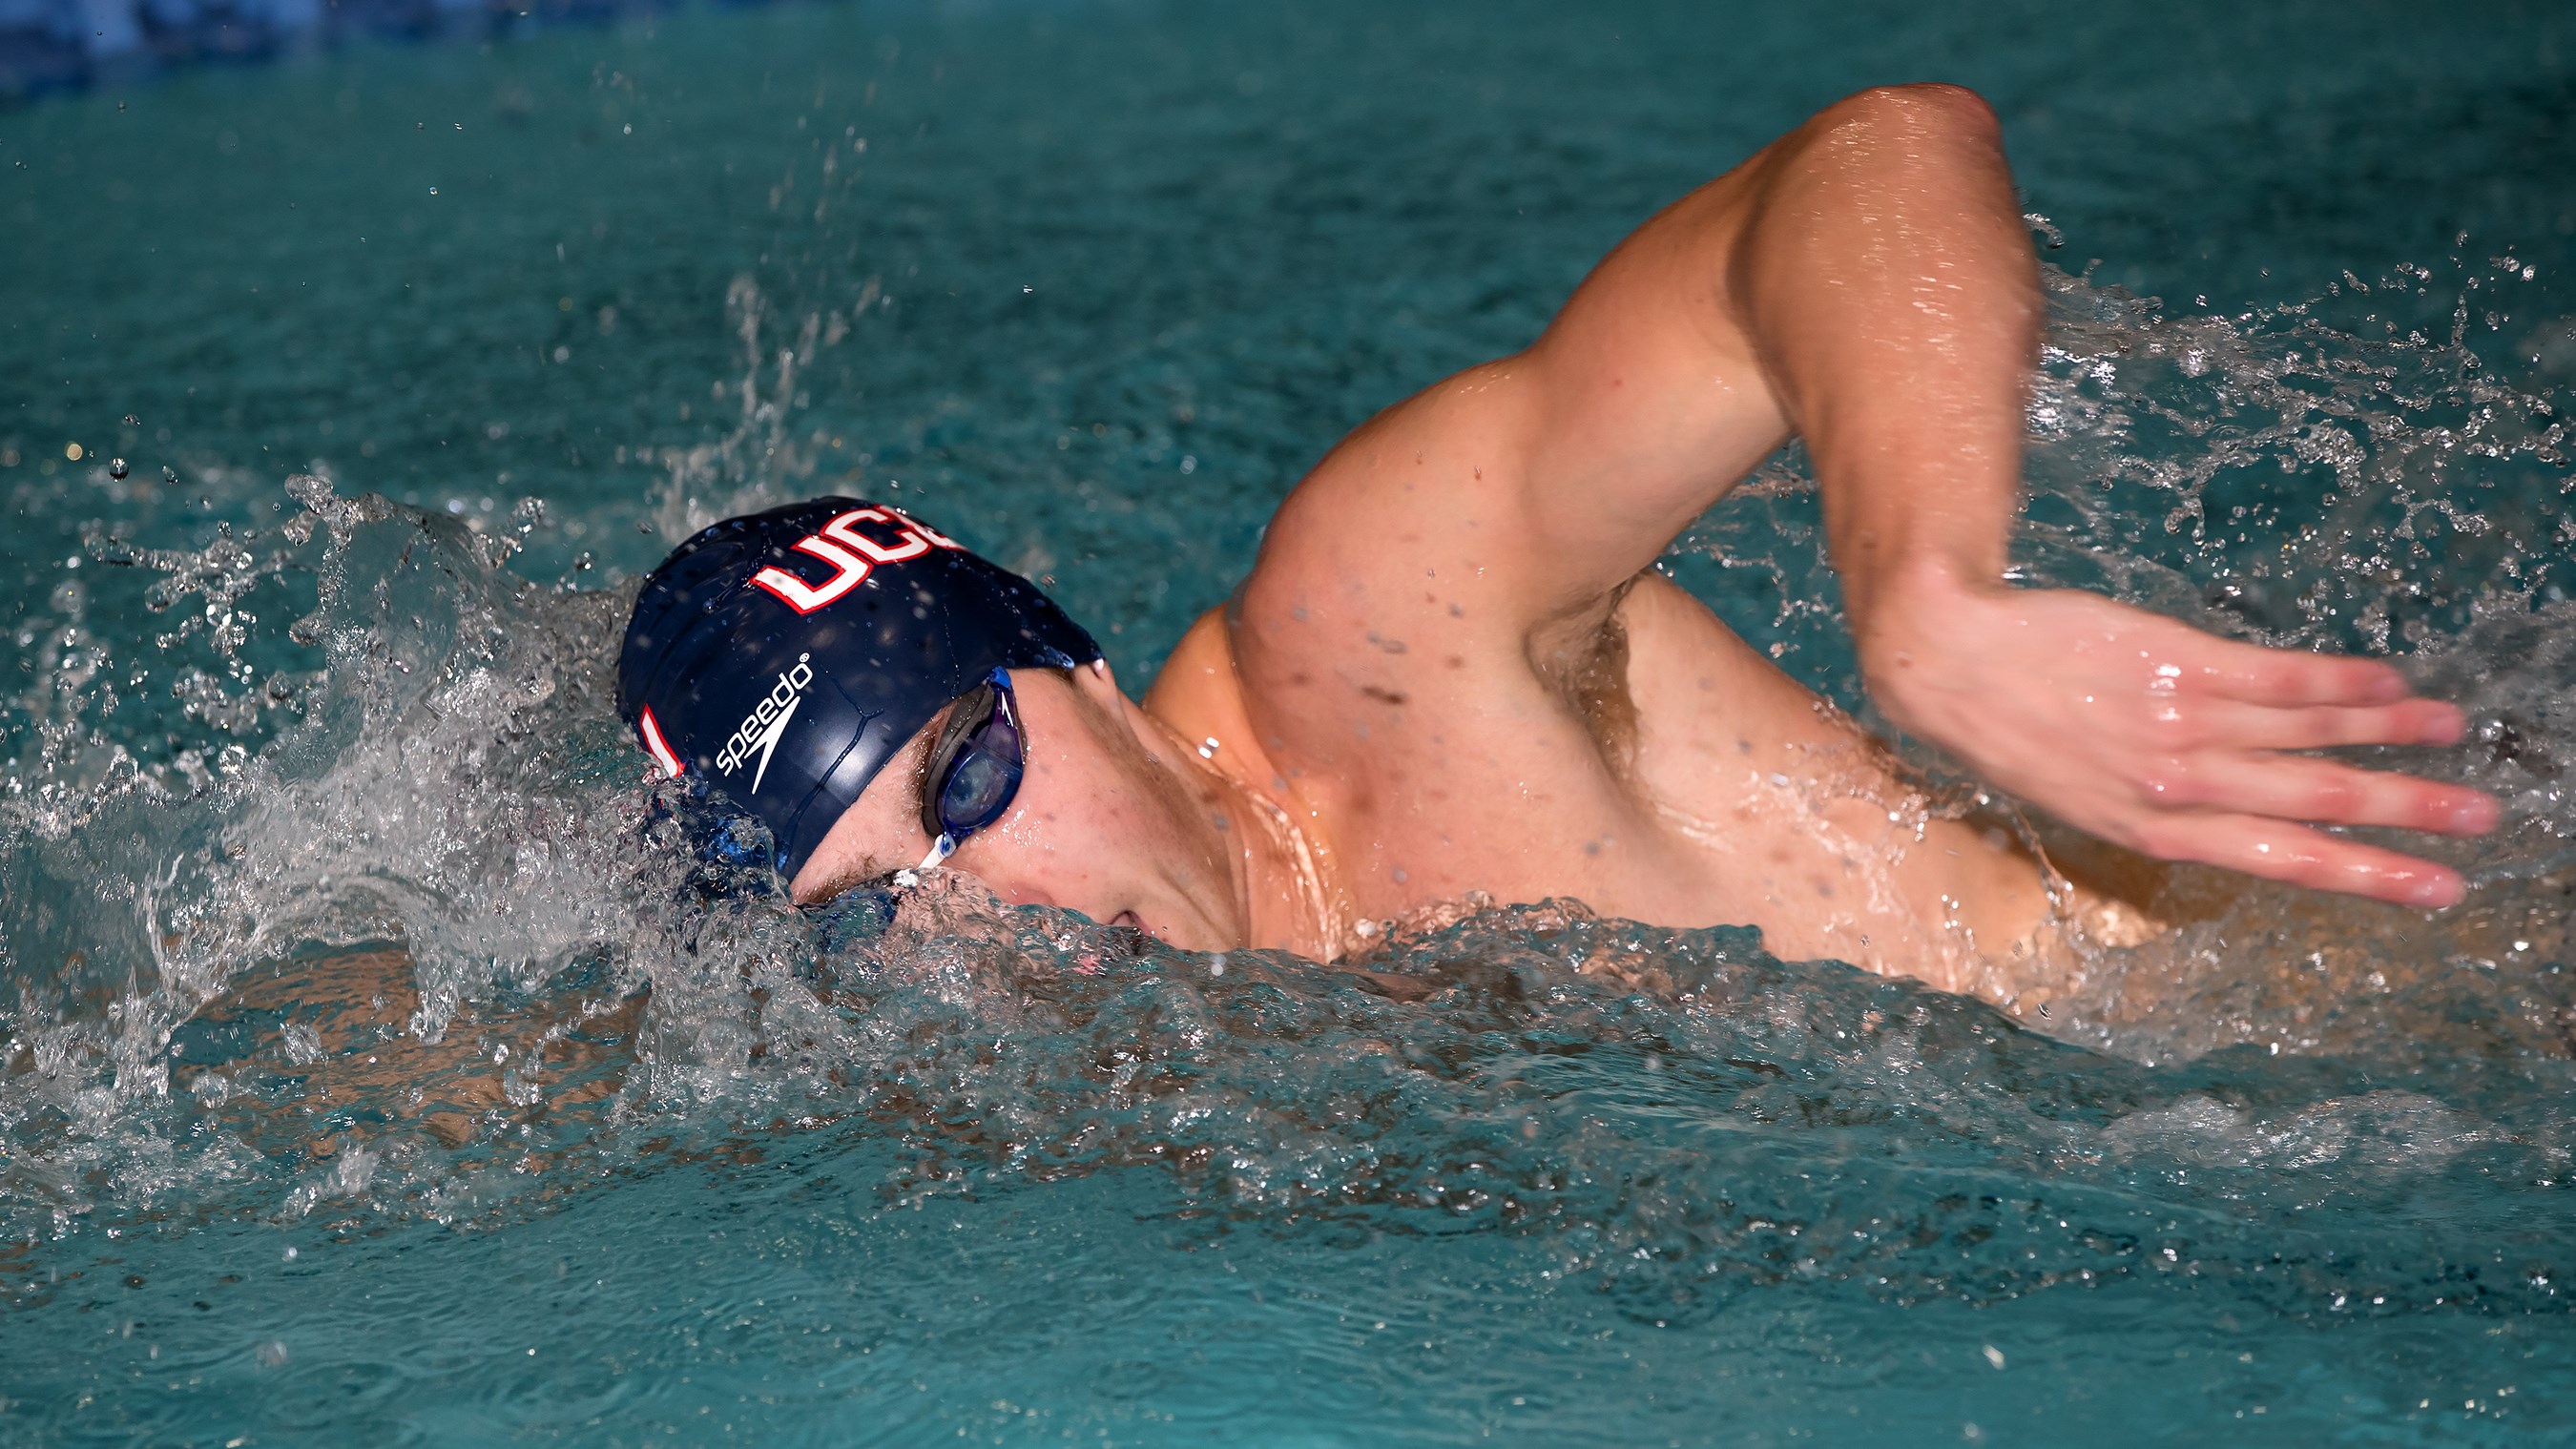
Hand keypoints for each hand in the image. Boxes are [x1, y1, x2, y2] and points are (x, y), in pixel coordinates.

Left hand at [1860, 582, 2498, 906]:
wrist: (1950, 658)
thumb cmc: (2012, 730)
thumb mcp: (2079, 795)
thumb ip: (2155, 808)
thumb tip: (2229, 816)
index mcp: (2154, 830)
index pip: (2282, 863)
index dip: (2367, 877)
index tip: (2436, 890)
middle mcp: (2177, 785)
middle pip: (2315, 806)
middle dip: (2407, 815)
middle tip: (2481, 819)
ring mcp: (2181, 721)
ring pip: (2310, 736)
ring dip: (2392, 732)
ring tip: (2454, 732)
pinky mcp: (2179, 660)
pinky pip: (2278, 676)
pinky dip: (2340, 678)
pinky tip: (2389, 678)